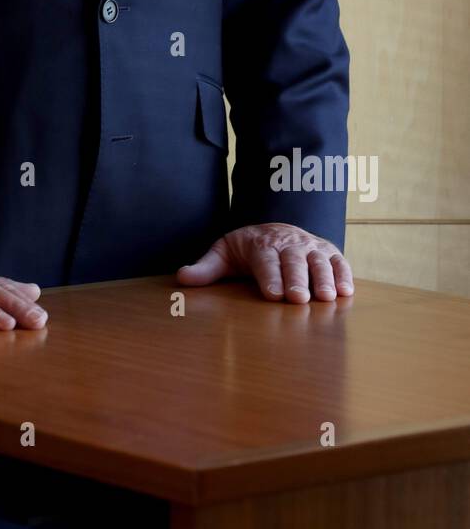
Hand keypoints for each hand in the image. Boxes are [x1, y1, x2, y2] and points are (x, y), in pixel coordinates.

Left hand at [175, 222, 354, 302]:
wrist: (274, 229)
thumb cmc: (247, 250)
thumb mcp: (224, 254)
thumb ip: (206, 268)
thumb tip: (181, 278)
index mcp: (261, 245)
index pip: (266, 261)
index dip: (270, 277)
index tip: (273, 295)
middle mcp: (288, 244)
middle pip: (293, 262)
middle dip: (297, 279)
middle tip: (298, 299)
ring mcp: (310, 247)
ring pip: (319, 262)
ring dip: (324, 279)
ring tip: (327, 298)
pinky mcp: (328, 252)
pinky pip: (339, 262)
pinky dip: (344, 275)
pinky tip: (347, 291)